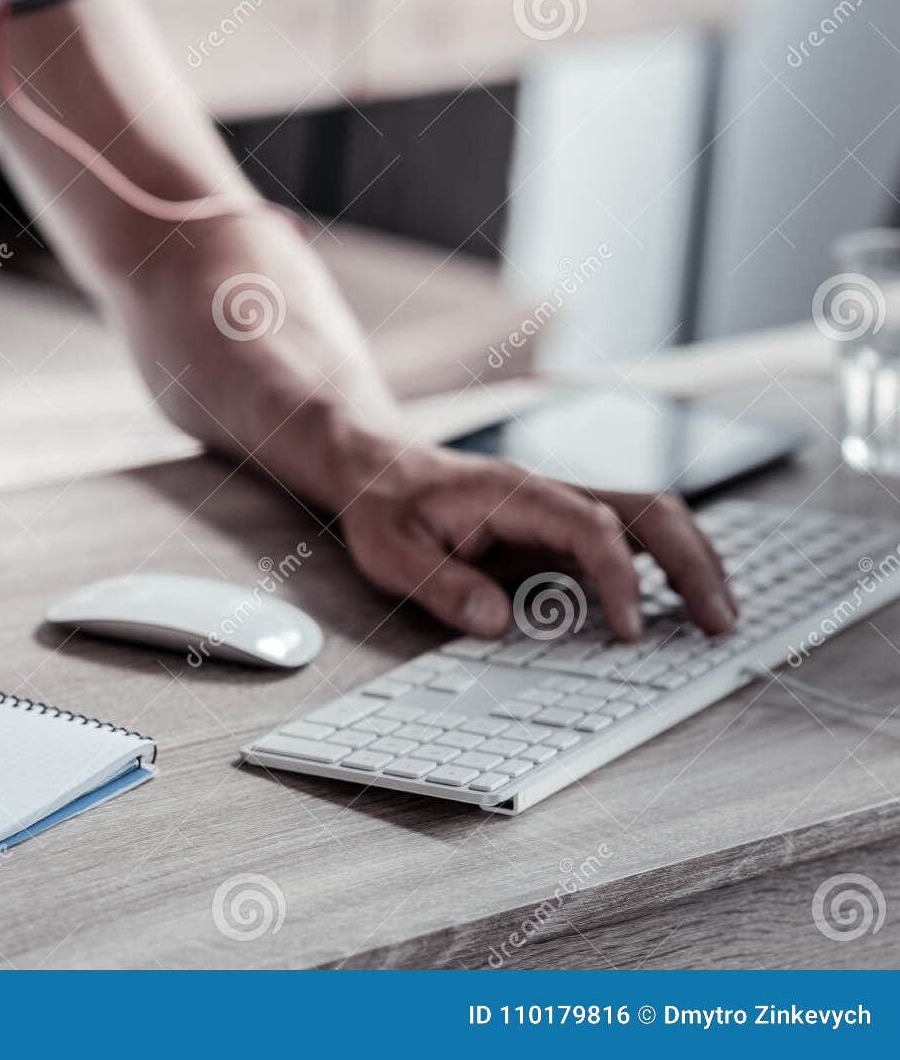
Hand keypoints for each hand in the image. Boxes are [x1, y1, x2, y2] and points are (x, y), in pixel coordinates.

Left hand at [339, 444, 736, 639]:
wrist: (379, 468)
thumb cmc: (387, 506)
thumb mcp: (390, 552)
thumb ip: (440, 585)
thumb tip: (496, 622)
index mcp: (513, 495)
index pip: (590, 527)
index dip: (618, 578)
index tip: (628, 631)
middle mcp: (551, 494)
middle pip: (646, 510)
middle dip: (691, 563)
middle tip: (719, 621)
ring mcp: (563, 510)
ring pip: (650, 520)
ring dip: (692, 562)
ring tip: (721, 616)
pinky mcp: (564, 530)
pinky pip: (631, 540)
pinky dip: (668, 567)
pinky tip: (684, 603)